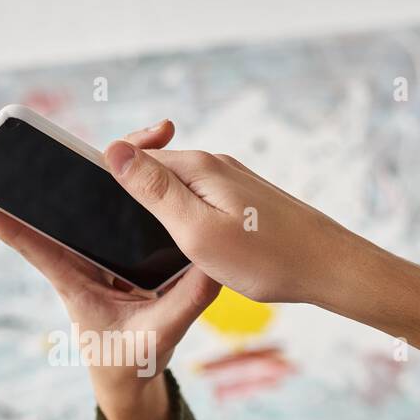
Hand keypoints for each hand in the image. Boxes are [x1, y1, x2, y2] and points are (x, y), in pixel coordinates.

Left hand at [0, 120, 219, 411]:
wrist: (133, 379)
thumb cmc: (130, 363)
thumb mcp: (157, 338)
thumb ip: (183, 304)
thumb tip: (211, 267)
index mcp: (70, 278)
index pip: (20, 236)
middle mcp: (77, 256)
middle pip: (61, 198)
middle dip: (58, 157)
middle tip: (55, 124)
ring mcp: (99, 250)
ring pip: (96, 194)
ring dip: (120, 161)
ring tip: (159, 130)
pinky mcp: (123, 248)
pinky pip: (124, 206)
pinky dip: (143, 181)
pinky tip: (166, 156)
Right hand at [102, 130, 419, 387]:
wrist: (331, 269)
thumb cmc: (266, 258)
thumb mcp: (196, 231)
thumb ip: (154, 191)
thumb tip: (114, 150)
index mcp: (197, 167)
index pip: (133, 157)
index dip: (107, 180)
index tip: (88, 207)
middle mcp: (214, 165)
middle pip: (153, 170)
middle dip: (129, 194)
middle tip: (109, 234)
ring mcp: (231, 182)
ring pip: (176, 189)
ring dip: (155, 211)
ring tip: (143, 245)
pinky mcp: (244, 201)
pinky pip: (197, 202)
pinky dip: (182, 221)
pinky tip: (184, 248)